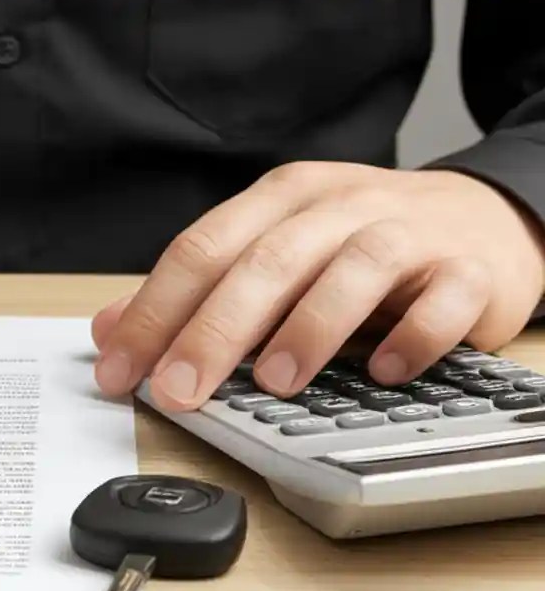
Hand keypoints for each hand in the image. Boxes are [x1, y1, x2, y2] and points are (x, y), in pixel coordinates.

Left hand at [91, 162, 544, 409]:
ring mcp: (408, 232)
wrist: (481, 219)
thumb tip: (110, 330)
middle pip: (266, 261)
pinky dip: (412, 336)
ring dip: (309, 327)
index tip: (120, 370)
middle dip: (214, 329)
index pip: (201, 251)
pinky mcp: (467, 268)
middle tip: (181, 389)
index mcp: (279, 201)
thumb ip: (193, 293)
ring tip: (273, 382)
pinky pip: (441, 300)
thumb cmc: (357, 245)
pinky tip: (382, 372)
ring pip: (353, 269)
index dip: (153, 312)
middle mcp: (338, 207)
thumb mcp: (270, 252)